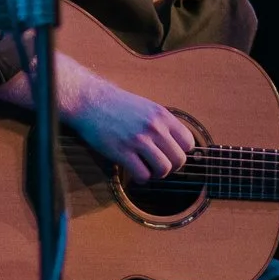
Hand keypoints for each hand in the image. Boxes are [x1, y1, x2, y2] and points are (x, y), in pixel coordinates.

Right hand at [67, 74, 194, 184]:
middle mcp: (154, 127)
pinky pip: (142, 175)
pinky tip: (134, 172)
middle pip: (179, 160)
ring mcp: (138, 140)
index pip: (188, 142)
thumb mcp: (146, 107)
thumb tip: (175, 145)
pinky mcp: (122, 151)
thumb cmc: (117, 105)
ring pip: (163, 169)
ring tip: (147, 169)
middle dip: (170, 167)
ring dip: (156, 174)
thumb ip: (162, 124)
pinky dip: (141, 178)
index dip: (180, 152)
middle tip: (158, 165)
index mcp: (162, 116)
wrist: (90, 101)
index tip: (169, 153)